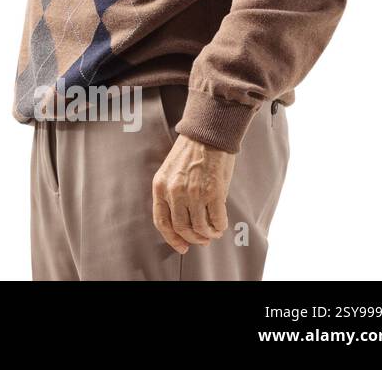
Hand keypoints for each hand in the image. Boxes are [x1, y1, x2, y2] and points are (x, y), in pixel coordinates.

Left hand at [152, 135, 236, 252]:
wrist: (207, 134)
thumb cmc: (190, 152)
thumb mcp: (170, 172)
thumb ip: (172, 194)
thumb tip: (184, 223)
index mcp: (160, 186)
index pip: (161, 221)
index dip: (172, 238)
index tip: (182, 247)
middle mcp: (174, 191)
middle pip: (181, 228)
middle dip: (193, 239)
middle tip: (202, 240)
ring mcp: (194, 193)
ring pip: (200, 228)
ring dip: (208, 234)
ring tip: (213, 233)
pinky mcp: (214, 192)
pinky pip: (217, 220)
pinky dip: (220, 227)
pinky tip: (221, 225)